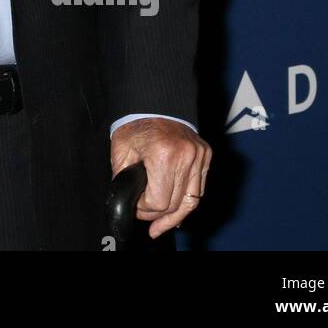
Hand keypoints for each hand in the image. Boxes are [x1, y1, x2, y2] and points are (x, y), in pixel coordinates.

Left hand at [110, 117, 210, 238]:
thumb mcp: (121, 150)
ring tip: (162, 226)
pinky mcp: (206, 155)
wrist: (155, 101)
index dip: (145, 210)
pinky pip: (199, 189)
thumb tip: (128, 202)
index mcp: (163, 154)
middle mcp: (186, 156)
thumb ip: (123, 178)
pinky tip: (175, 212)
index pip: (159, 201)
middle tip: (146, 217)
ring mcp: (199, 155)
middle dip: (158, 215)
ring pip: (192, 201)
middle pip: (175, 204)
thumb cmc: (136, 125)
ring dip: (175, 216)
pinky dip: (187, 202)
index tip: (136, 206)